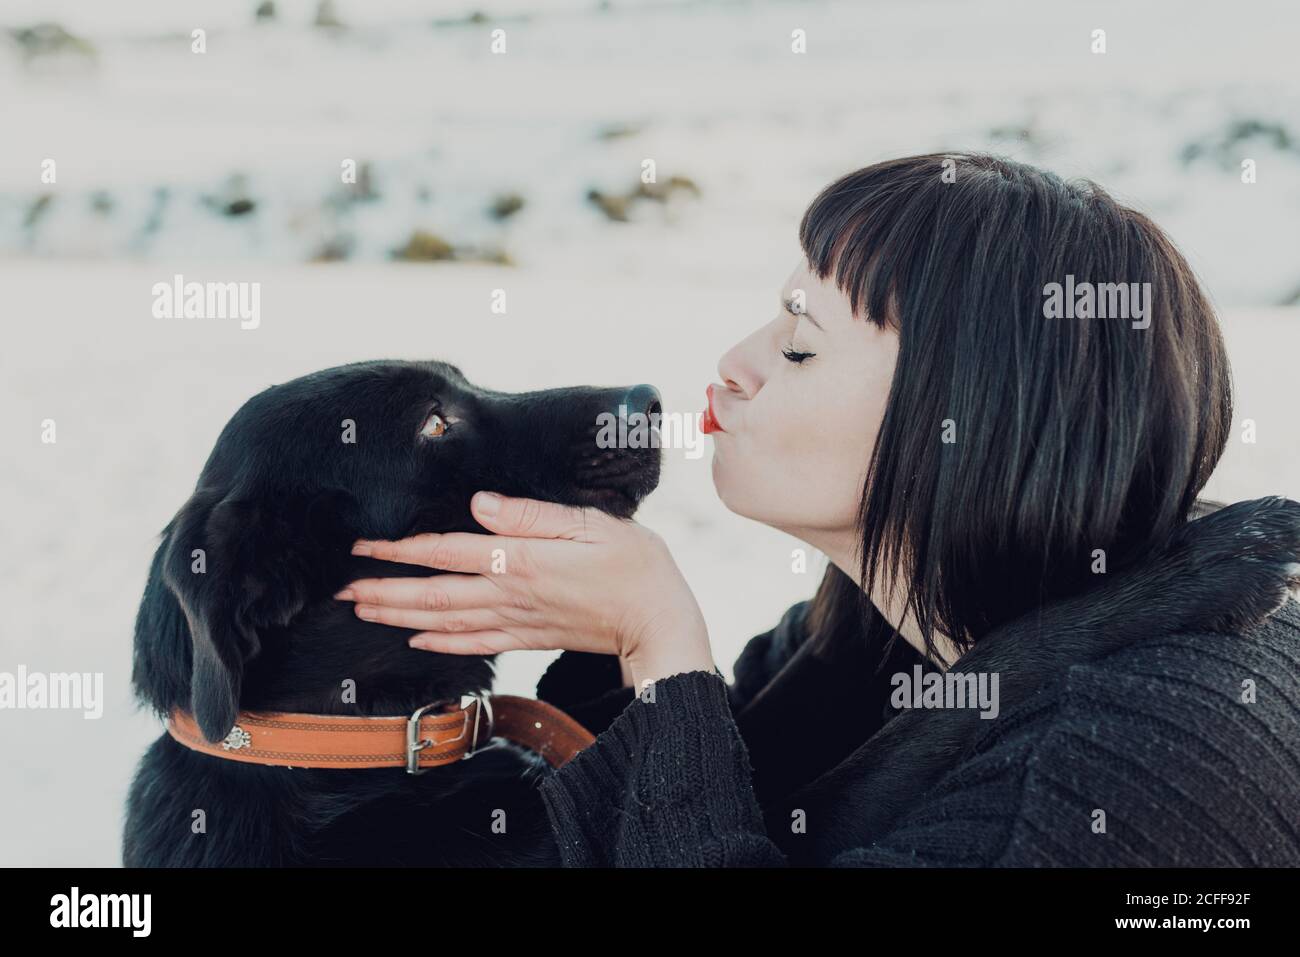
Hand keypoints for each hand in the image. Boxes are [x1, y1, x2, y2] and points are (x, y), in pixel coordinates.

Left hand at [334, 491, 715, 688]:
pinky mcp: (528, 637)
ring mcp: (516, 621)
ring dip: (398, 616)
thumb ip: (533, 514)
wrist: (660, 622)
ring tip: (362, 609)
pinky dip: (439, 643)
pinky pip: (474, 643)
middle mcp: (510, 595)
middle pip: (431, 593)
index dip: (399, 548)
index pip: (445, 551)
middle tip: (341, 586)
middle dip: (382, 589)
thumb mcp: (591, 523)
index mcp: (521, 561)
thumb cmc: (634, 565)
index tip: (361, 544)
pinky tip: (416, 640)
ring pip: (443, 620)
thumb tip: (480, 503)